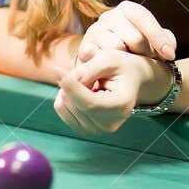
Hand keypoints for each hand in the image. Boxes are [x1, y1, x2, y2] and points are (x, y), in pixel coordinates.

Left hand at [53, 50, 168, 134]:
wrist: (131, 80)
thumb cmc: (121, 67)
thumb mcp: (109, 58)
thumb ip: (89, 68)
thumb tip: (66, 79)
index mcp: (121, 106)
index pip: (90, 103)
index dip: (71, 87)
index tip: (57, 70)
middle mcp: (110, 124)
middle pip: (75, 105)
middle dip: (70, 84)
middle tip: (84, 72)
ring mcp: (97, 130)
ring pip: (65, 107)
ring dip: (68, 90)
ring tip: (88, 82)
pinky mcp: (85, 130)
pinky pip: (62, 111)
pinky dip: (66, 97)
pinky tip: (81, 91)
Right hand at [77, 2, 176, 66]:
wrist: (111, 67)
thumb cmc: (137, 50)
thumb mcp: (155, 41)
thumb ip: (166, 40)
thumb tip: (167, 49)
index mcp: (127, 9)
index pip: (142, 17)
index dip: (158, 37)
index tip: (169, 56)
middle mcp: (108, 17)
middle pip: (133, 37)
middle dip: (144, 53)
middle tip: (145, 61)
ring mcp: (94, 32)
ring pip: (116, 48)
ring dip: (126, 61)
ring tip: (129, 65)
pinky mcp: (84, 48)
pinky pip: (100, 58)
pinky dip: (109, 66)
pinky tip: (113, 70)